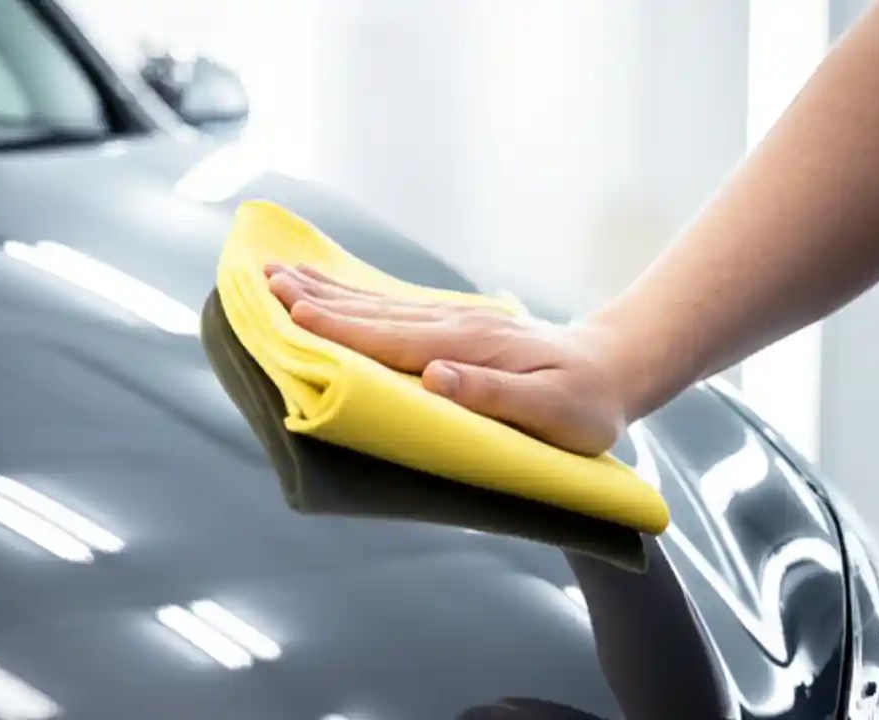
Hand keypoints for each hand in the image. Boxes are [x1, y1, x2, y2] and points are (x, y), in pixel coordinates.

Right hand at [265, 263, 629, 455]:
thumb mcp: (553, 413)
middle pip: (374, 313)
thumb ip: (494, 395)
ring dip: (330, 292)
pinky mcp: (458, 325)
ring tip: (283, 276)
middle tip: (264, 281)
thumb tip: (435, 377)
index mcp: (471, 347)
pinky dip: (358, 300)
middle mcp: (456, 326)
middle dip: (317, 299)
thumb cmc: (586, 404)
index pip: (393, 339)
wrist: (614, 367)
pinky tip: (335, 295)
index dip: (340, 329)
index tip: (292, 313)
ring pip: (380, 305)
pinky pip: (396, 310)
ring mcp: (456, 321)